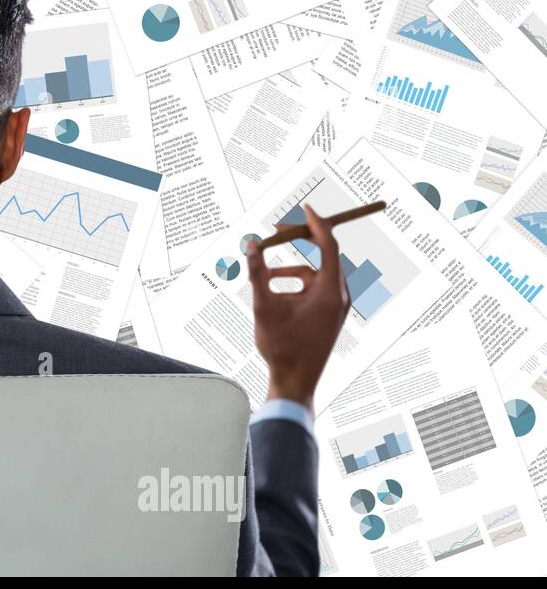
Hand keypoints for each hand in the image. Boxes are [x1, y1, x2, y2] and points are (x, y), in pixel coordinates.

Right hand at [247, 206, 350, 409]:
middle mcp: (338, 296)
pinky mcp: (329, 316)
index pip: (328, 245)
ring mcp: (335, 307)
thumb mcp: (264, 307)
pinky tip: (274, 293)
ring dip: (291, 270)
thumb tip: (251, 245)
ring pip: (316, 274)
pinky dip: (296, 285)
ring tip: (265, 277)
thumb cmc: (282, 347)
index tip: (306, 207)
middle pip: (324, 256)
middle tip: (279, 231)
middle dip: (300, 243)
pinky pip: (314, 289)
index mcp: (329, 291)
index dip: (316, 224)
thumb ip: (257, 273)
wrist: (295, 382)